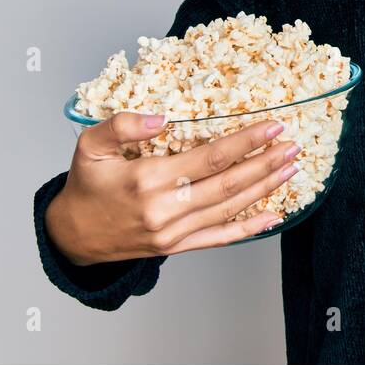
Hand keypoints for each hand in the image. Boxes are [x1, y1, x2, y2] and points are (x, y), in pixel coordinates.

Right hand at [45, 112, 301, 265]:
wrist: (72, 236)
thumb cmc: (86, 185)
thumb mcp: (90, 145)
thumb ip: (121, 125)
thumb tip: (162, 118)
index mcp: (148, 180)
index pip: (210, 158)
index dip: (245, 142)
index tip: (272, 125)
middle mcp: (165, 210)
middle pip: (228, 185)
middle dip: (265, 163)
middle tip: (293, 145)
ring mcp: (173, 233)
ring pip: (229, 209)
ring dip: (265, 188)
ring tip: (290, 168)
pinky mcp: (176, 247)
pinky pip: (220, 238)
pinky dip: (250, 228)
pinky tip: (275, 216)